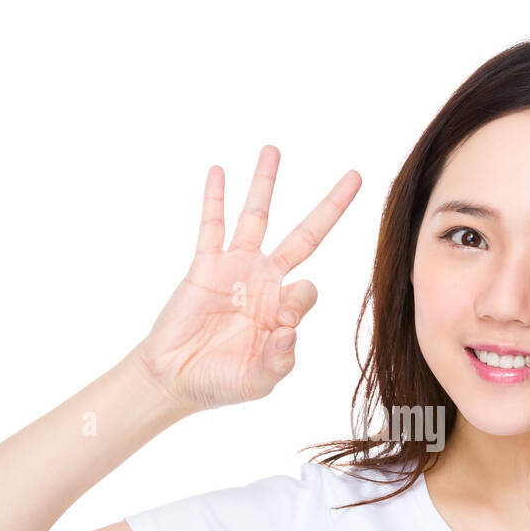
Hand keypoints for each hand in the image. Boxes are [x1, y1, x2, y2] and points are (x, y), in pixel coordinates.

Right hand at [135, 145, 360, 411]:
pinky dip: (214, 199)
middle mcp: (265, 281)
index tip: (277, 328)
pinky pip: (211, 225)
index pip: (308, 289)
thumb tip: (289, 331)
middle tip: (355, 176)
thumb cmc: (220, 382)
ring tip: (273, 149)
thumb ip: (280, 360)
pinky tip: (219, 171)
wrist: (174, 379)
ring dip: (266, 183)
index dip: (297, 304)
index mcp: (283, 308)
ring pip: (257, 216)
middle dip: (331, 206)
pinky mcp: (204, 265)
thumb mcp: (258, 380)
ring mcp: (235, 268)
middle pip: (305, 234)